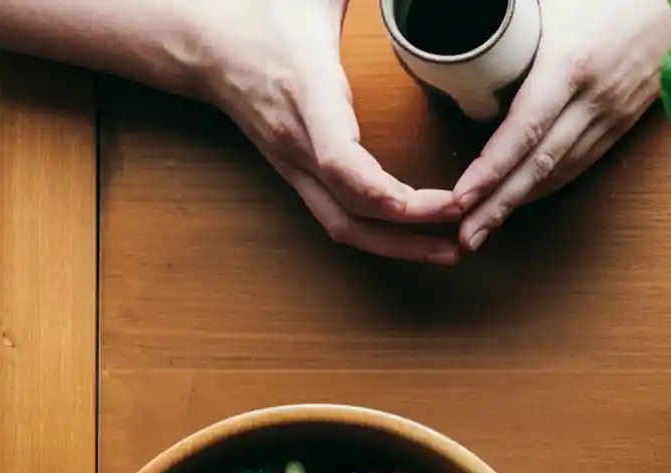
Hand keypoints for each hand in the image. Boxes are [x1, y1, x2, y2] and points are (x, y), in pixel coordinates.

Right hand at [200, 0, 462, 263]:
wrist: (205, 42)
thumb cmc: (265, 13)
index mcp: (309, 94)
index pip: (343, 163)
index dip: (393, 195)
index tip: (445, 201)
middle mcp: (299, 142)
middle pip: (353, 212)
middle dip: (412, 231)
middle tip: (465, 228)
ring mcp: (294, 165)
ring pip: (344, 226)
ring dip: (397, 248)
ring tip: (448, 252)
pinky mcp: (297, 174)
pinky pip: (338, 218)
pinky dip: (379, 235)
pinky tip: (415, 236)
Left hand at [452, 0, 670, 250]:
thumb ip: (510, 17)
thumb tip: (465, 27)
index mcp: (571, 63)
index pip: (526, 128)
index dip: (493, 167)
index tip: (462, 196)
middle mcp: (594, 98)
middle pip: (541, 163)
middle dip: (500, 204)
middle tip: (466, 236)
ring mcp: (612, 113)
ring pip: (561, 169)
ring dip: (521, 202)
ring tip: (483, 228)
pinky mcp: (623, 120)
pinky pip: (582, 161)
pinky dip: (550, 185)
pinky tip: (525, 199)